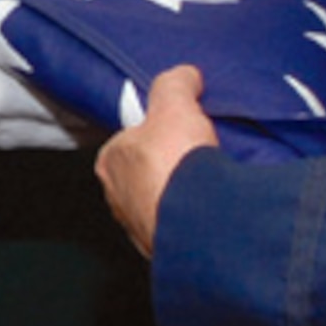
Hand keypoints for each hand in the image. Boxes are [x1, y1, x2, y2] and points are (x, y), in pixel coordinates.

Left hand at [96, 66, 217, 256]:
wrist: (200, 223)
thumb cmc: (175, 165)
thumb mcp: (175, 104)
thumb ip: (176, 83)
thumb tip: (186, 75)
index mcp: (111, 163)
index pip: (128, 140)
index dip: (154, 132)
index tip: (178, 132)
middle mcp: (119, 199)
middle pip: (147, 173)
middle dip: (170, 167)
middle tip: (198, 157)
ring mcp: (142, 228)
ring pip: (164, 203)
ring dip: (184, 196)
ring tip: (211, 183)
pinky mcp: (167, 250)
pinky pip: (182, 227)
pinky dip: (196, 219)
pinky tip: (214, 208)